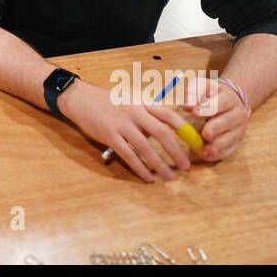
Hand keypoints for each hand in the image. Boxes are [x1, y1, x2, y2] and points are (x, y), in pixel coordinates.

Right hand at [59, 81, 192, 182]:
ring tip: (169, 176)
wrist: (80, 98)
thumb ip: (146, 114)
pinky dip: (140, 168)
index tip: (195, 143)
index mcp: (142, 102)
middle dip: (177, 151)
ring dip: (160, 164)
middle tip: (186, 166)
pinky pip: (129, 155)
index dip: (184, 130)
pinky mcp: (110, 136)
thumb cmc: (106, 100)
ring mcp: (122, 124)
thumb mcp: (130, 100)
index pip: (169, 115)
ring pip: (146, 148)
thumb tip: (162, 133)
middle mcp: (135, 112)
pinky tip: (148, 177)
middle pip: (162, 133)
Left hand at [183, 76, 247, 161]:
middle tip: (205, 134)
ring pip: (231, 137)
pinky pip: (231, 149)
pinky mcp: (238, 140)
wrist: (230, 102)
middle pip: (228, 121)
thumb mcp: (202, 87)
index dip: (208, 108)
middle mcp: (238, 113)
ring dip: (219, 144)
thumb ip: (194, 93)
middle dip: (216, 128)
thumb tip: (186, 106)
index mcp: (228, 97)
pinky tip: (209, 156)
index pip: (221, 102)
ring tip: (207, 150)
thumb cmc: (210, 95)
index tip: (194, 113)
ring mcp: (240, 128)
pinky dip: (220, 153)